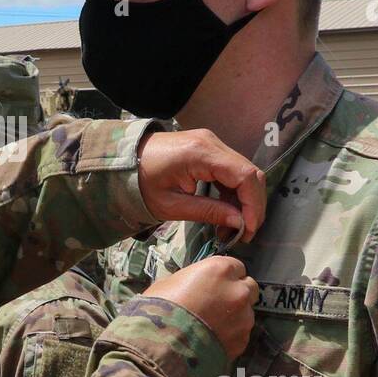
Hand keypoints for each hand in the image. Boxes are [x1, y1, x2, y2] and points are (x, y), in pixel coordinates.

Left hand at [136, 129, 265, 241]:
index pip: (244, 176)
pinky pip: (231, 170)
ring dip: (243, 201)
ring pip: (243, 172)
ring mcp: (211, 142)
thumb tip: (239, 223)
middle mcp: (211, 142)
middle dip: (252, 205)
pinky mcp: (208, 148)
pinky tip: (224, 212)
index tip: (249, 229)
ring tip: (230, 228)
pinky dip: (233, 192)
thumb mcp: (171, 205)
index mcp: (200, 153)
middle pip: (249, 173)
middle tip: (243, 233)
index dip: (253, 204)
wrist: (124, 161)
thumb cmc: (141, 183)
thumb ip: (208, 212)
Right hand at [144, 257, 256, 358]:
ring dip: (234, 316)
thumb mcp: (170, 283)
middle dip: (236, 294)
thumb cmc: (159, 310)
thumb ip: (191, 281)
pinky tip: (211, 341)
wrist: (162, 348)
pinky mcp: (242, 342)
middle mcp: (238, 291)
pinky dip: (230, 336)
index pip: (236, 267)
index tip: (215, 284)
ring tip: (211, 327)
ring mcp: (243, 318)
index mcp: (219, 270)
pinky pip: (240, 334)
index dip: (225, 276)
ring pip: (246, 313)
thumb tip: (194, 287)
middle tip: (217, 304)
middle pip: (249, 288)